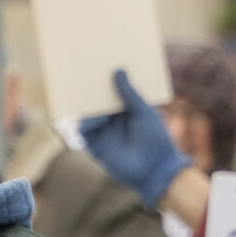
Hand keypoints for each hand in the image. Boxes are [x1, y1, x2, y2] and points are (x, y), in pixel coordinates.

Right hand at [76, 69, 190, 206]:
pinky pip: (85, 133)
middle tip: (82, 75)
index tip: (98, 66)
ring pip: (89, 117)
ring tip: (79, 94)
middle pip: (97, 104)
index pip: (111, 94)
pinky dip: (84, 125)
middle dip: (90, 92)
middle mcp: (113, 122)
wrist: (155, 170)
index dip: (104, 83)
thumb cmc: (156, 139)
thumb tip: (118, 70)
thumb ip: (130, 93)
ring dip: (85, 108)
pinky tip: (86, 119)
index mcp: (126, 112)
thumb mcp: (144, 112)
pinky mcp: (96, 146)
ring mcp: (104, 134)